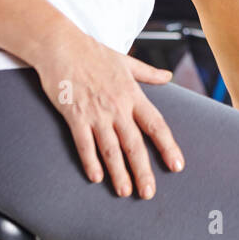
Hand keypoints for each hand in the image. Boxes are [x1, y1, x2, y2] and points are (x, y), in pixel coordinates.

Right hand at [33, 33, 180, 199]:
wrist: (62, 46)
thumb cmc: (94, 53)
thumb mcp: (126, 62)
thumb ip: (148, 73)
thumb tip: (168, 76)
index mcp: (133, 95)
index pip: (156, 125)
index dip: (168, 146)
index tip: (176, 165)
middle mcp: (117, 107)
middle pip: (134, 144)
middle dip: (143, 170)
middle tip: (149, 193)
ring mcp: (96, 113)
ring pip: (110, 149)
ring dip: (118, 172)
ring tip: (125, 191)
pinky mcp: (75, 116)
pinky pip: (84, 143)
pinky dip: (90, 161)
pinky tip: (96, 177)